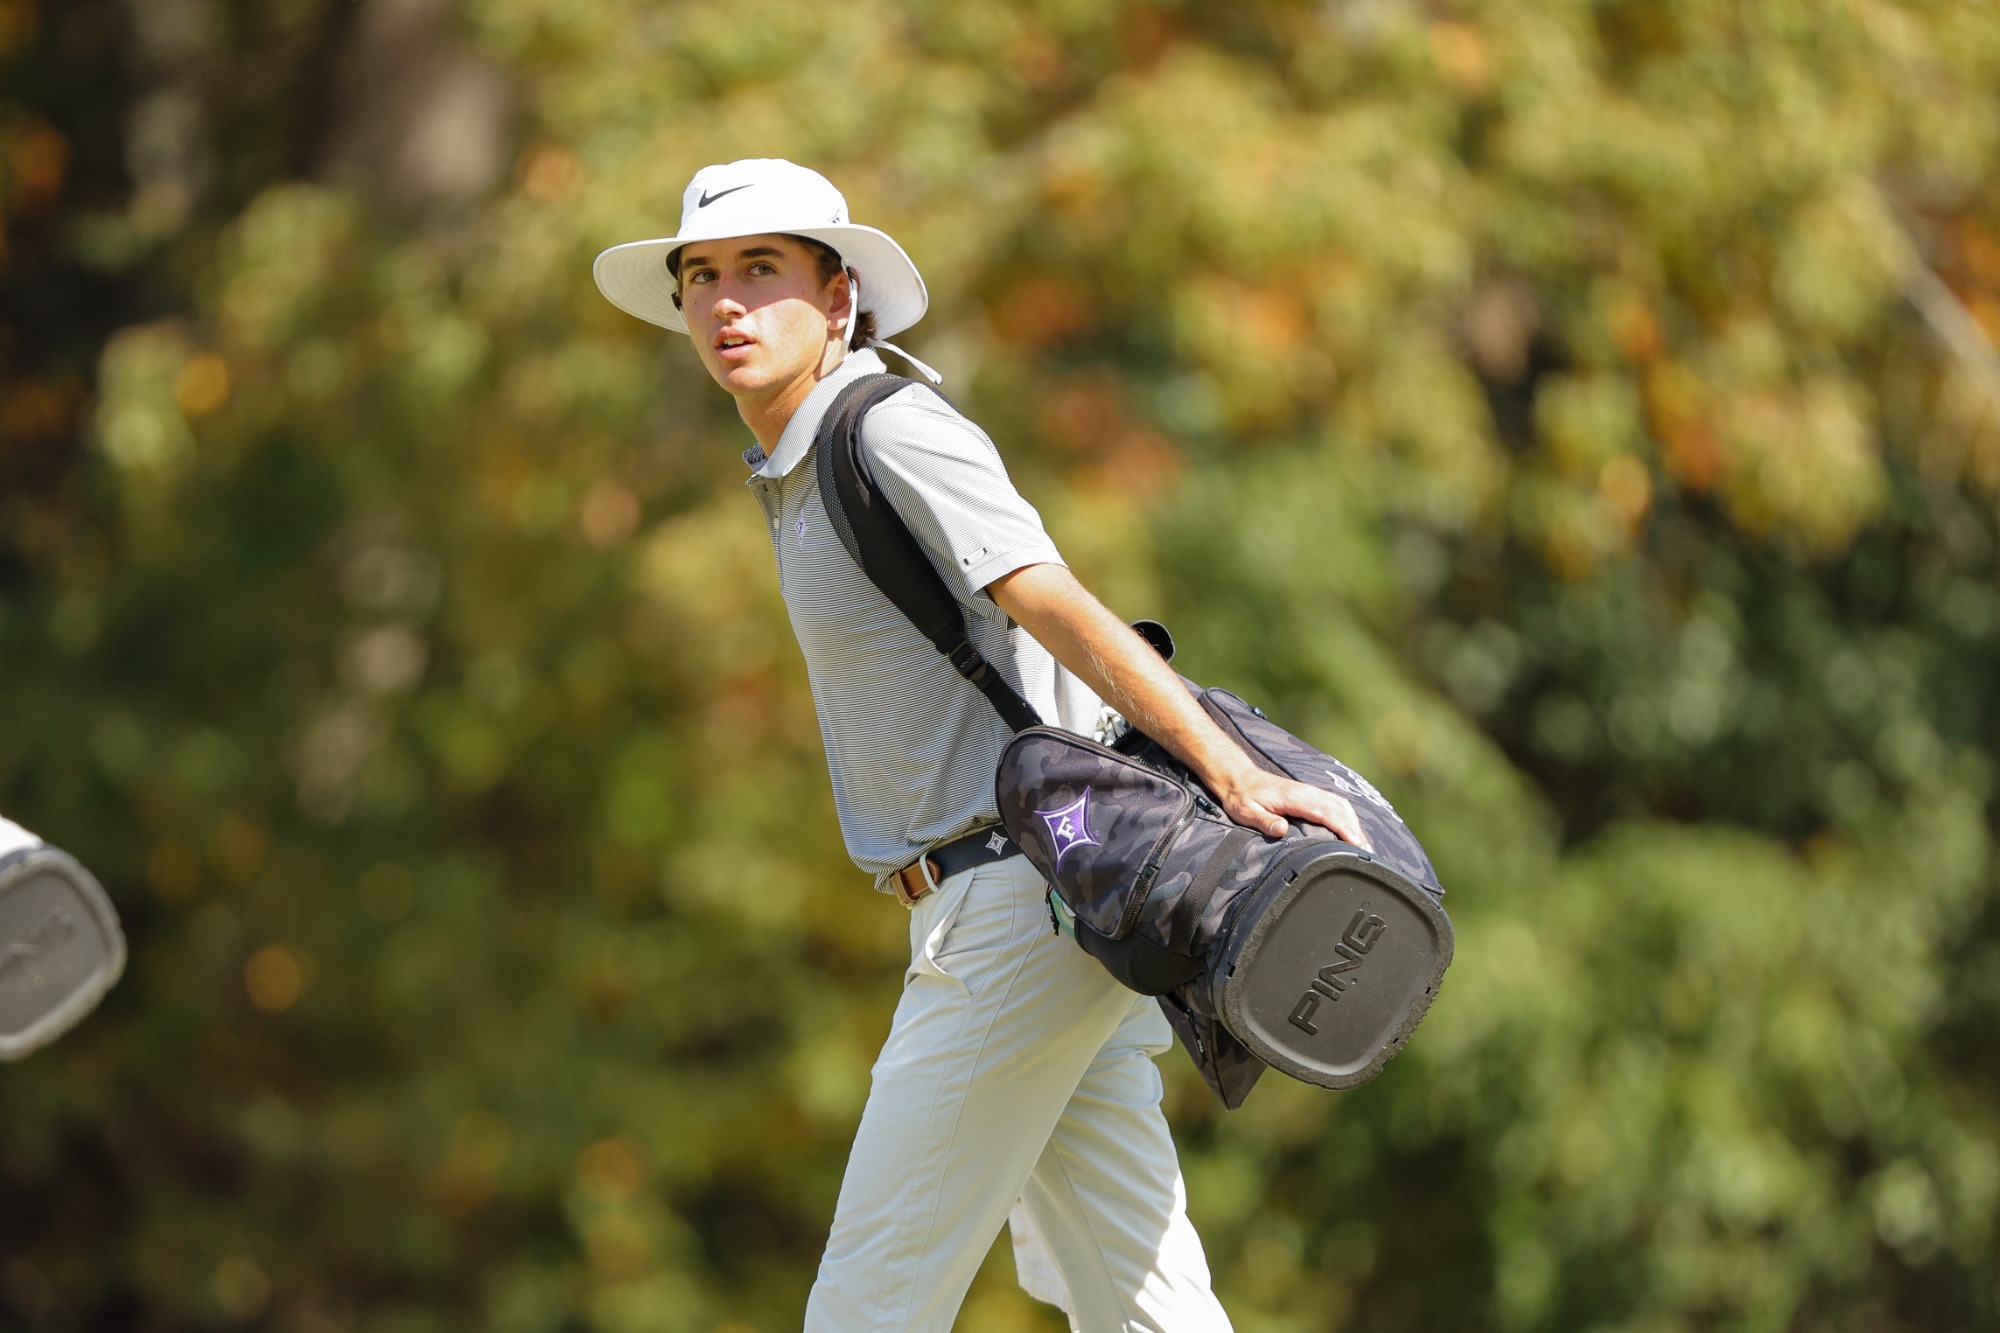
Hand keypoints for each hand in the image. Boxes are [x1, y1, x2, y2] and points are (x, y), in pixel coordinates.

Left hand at [1212, 766, 1374, 850]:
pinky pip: (1336, 805)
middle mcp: (1307, 792)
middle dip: (1356, 831)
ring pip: (1341, 806)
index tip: (1356, 845)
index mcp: (1294, 797)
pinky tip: (1352, 832)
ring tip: (1364, 848)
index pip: (1326, 813)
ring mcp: (1311, 792)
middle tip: (1367, 856)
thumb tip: (1282, 830)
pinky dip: (1348, 818)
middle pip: (1340, 810)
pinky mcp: (1311, 795)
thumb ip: (1264, 821)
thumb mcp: (1246, 812)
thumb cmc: (1242, 798)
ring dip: (1355, 824)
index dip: (1344, 829)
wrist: (1240, 778)